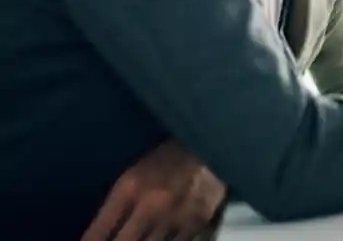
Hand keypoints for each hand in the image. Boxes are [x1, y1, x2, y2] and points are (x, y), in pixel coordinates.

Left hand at [83, 140, 224, 240]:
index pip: (98, 233)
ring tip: (137, 239)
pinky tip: (157, 239)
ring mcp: (175, 216)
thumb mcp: (134, 175)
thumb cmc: (167, 158)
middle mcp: (150, 205)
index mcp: (129, 188)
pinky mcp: (198, 222)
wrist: (211, 145)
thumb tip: (98, 237)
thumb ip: (116, 206)